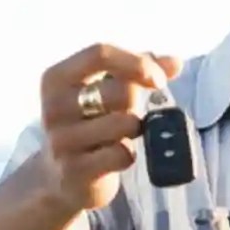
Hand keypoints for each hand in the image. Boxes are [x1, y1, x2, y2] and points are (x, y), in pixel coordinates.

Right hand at [38, 44, 182, 211]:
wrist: (57, 176)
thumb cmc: (86, 122)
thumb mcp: (103, 88)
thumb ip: (137, 70)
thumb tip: (175, 62)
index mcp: (56, 78)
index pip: (99, 54)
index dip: (135, 62)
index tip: (159, 79)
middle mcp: (54, 106)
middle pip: (118, 90)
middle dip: (135, 101)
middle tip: (129, 112)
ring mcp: (62, 140)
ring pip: (124, 123)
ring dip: (133, 129)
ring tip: (120, 135)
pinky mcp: (75, 170)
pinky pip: (121, 154)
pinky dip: (128, 155)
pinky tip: (116, 156)